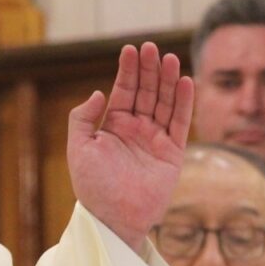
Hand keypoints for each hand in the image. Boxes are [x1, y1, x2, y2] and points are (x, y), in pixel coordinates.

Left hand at [66, 42, 193, 248]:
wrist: (114, 217)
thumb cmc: (93, 186)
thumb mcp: (79, 148)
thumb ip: (82, 118)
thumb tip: (98, 93)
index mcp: (113, 126)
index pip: (124, 90)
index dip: (128, 70)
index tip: (131, 49)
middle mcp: (136, 129)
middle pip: (147, 92)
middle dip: (150, 69)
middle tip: (152, 48)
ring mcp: (155, 139)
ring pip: (165, 103)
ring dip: (168, 81)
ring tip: (170, 59)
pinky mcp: (172, 153)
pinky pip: (180, 123)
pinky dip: (184, 103)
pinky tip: (186, 82)